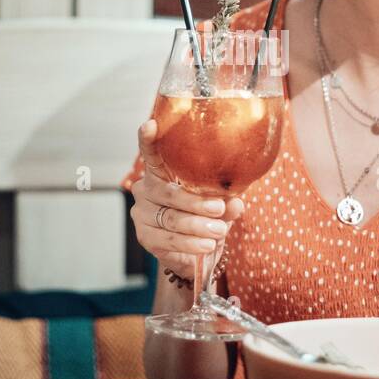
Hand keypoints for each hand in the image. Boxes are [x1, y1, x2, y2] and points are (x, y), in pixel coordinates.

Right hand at [129, 118, 246, 281]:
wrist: (193, 253)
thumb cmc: (203, 218)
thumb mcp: (220, 206)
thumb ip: (226, 202)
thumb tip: (235, 202)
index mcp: (162, 173)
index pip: (152, 153)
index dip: (149, 140)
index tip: (151, 125)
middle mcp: (146, 190)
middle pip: (168, 193)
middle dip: (196, 202)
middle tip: (219, 208)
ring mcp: (142, 214)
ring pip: (171, 218)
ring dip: (198, 226)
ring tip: (219, 231)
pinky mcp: (145, 237)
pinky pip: (169, 240)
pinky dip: (191, 243)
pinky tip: (207, 245)